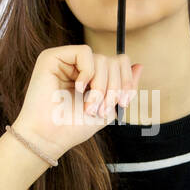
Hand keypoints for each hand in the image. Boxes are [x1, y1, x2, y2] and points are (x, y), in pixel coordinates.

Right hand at [13, 44, 142, 160]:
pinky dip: (87, 72)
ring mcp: (65, 60)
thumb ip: (124, 87)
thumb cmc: (73, 127)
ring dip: (101, 86)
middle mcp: (78, 66)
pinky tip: (78, 88)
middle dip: (114, 86)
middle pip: (113, 60)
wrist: (49, 137)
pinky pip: (84, 52)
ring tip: (89, 105)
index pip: (118, 63)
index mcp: (91, 77)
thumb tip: (140, 65)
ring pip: (101, 58)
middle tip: (103, 108)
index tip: (122, 103)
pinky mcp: (52, 57)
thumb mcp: (108, 108)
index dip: (126, 80)